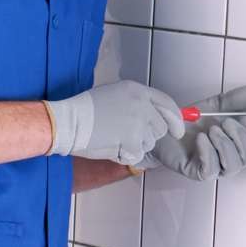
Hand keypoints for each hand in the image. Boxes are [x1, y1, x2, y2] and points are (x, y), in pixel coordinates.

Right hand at [44, 79, 185, 165]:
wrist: (68, 122)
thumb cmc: (84, 110)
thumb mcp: (113, 94)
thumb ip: (135, 102)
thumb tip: (152, 117)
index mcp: (137, 91)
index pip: (167, 104)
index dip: (175, 119)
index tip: (177, 131)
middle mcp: (141, 105)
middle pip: (160, 128)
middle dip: (148, 136)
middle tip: (129, 138)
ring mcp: (138, 123)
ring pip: (149, 143)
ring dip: (135, 146)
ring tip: (113, 139)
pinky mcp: (131, 140)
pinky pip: (137, 155)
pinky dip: (125, 155)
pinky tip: (110, 147)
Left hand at [138, 84, 245, 180]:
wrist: (163, 130)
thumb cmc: (191, 122)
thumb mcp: (216, 106)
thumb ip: (237, 100)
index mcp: (238, 142)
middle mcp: (229, 157)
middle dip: (241, 137)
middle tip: (226, 123)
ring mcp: (215, 167)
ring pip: (232, 164)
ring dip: (224, 143)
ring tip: (210, 130)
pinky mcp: (198, 173)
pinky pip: (211, 169)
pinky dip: (207, 151)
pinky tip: (200, 139)